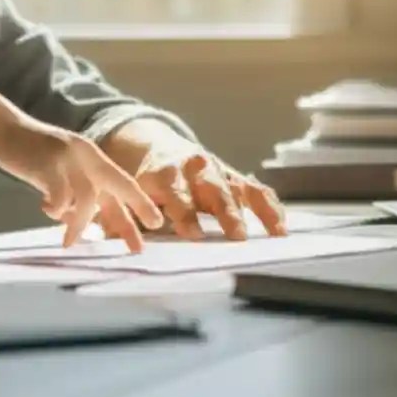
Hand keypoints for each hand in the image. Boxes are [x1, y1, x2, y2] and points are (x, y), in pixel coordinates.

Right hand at [0, 119, 163, 250]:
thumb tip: (85, 223)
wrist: (5, 129)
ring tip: (70, 241)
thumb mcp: (63, 172)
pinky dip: (56, 209)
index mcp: (94, 157)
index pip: (124, 182)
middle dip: (130, 217)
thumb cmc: (34, 156)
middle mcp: (87, 155)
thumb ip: (76, 192)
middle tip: (139, 247)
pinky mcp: (47, 162)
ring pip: (87, 198)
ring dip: (80, 224)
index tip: (157, 224)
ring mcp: (68, 157)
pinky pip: (60, 195)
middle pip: (117, 186)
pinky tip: (47, 211)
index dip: (141, 203)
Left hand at [100, 121, 286, 241]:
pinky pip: (257, 192)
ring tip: (273, 235)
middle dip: (226, 214)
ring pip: (240, 190)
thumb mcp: (125, 196)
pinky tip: (281, 230)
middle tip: (237, 237)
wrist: (158, 150)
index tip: (193, 235)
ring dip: (256, 213)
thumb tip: (114, 247)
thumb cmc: (141, 184)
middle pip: (214, 190)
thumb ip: (120, 222)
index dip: (185, 214)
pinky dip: (271, 209)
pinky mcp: (235, 177)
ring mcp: (219, 172)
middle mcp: (195, 169)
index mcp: (164, 174)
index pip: (177, 195)